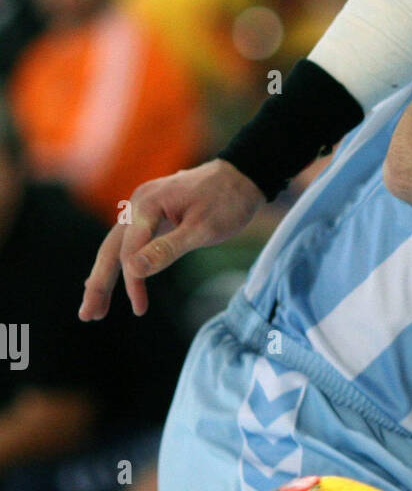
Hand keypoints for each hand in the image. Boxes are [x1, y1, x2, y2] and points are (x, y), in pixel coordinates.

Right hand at [79, 159, 263, 319]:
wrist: (244, 175)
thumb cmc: (228, 201)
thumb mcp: (203, 229)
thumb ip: (168, 249)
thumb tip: (133, 270)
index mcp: (146, 205)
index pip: (130, 251)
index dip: (132, 283)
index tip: (140, 309)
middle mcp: (138, 203)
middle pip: (111, 248)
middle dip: (99, 283)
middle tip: (87, 315)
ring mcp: (143, 206)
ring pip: (117, 245)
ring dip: (105, 275)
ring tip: (95, 309)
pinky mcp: (153, 213)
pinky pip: (130, 240)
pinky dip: (119, 261)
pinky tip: (110, 278)